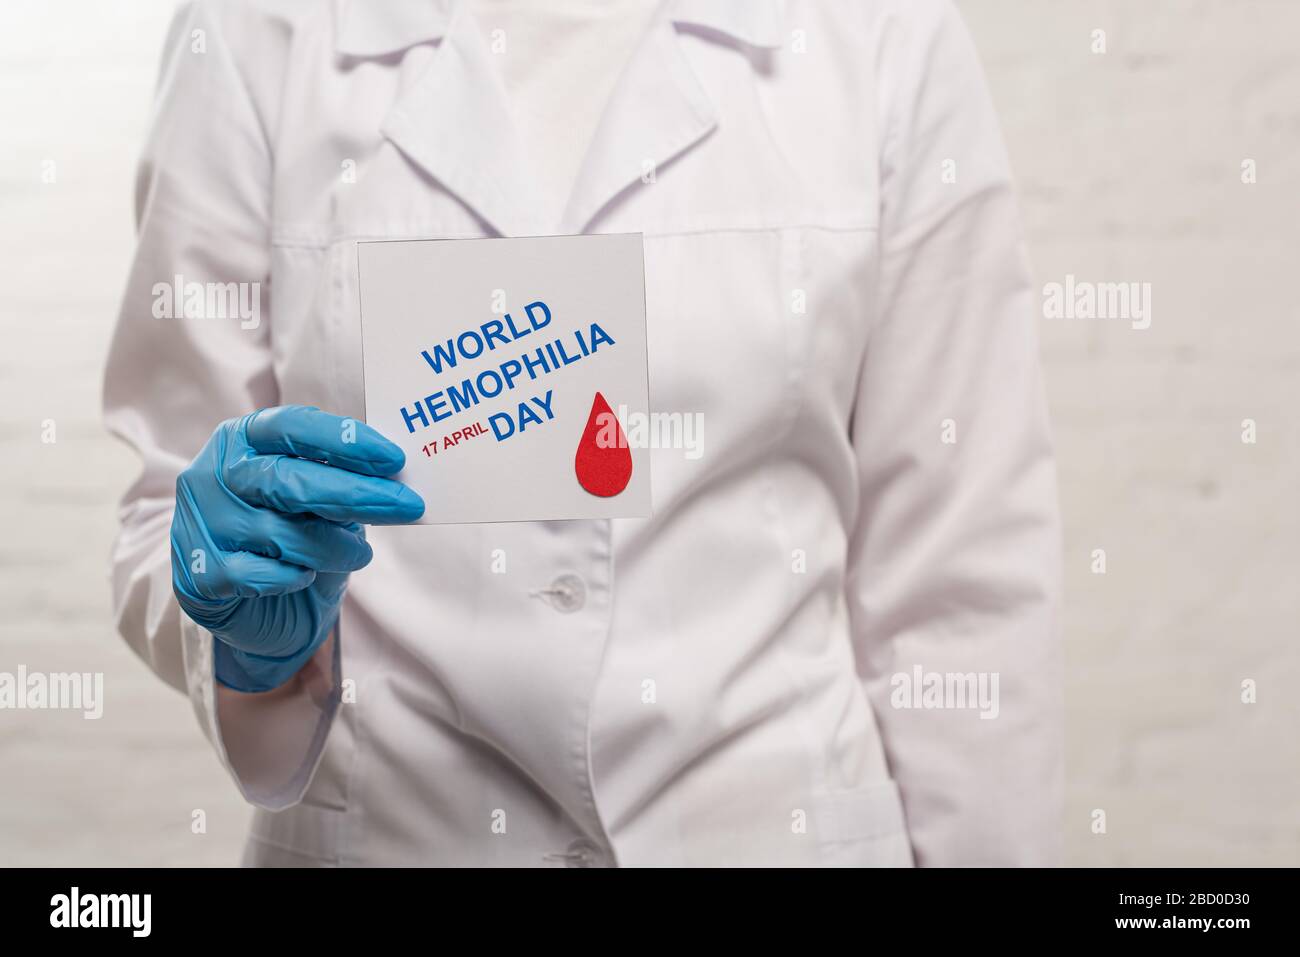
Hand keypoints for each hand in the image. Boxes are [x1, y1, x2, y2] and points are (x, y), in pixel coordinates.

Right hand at [170, 405, 423, 691]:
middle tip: (406, 505)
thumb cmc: (288, 533)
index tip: (393, 458)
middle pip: (288, 480)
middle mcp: (213, 475)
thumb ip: (338, 478)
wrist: (249, 603)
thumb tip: (393, 477)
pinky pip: (261, 575)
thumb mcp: (313, 496)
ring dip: (334, 546)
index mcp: (240, 439)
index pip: (290, 426)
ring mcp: (203, 524)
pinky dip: (294, 576)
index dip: (343, 439)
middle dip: (356, 494)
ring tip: (361, 554)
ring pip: (281, 533)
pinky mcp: (201, 575)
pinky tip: (306, 576)